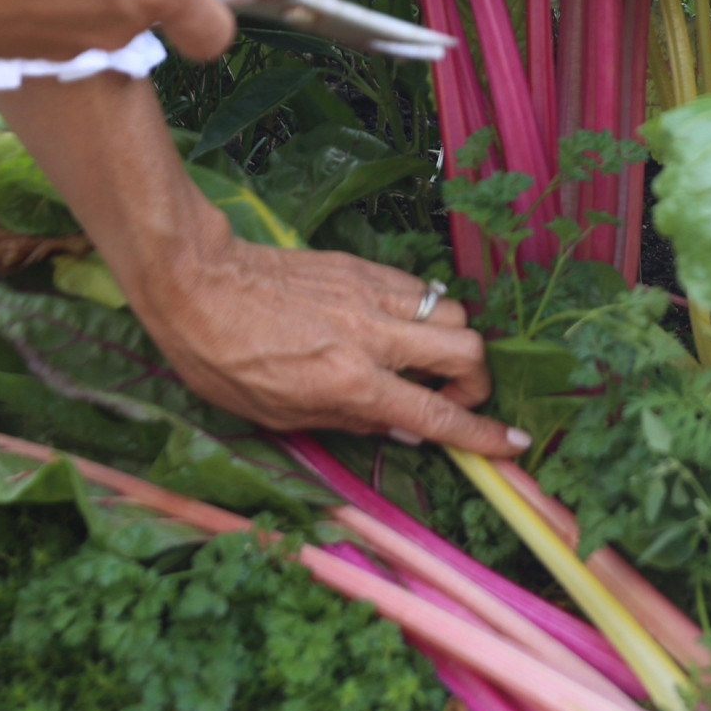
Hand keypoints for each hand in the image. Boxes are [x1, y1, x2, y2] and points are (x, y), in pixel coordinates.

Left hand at [0, 74, 527, 456]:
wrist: (197, 281)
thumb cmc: (222, 359)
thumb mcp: (277, 415)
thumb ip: (349, 421)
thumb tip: (404, 428)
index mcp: (351, 381)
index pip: (437, 414)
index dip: (483, 435)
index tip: (513, 443)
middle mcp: (374, 335)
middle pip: (468, 349)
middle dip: (477, 381)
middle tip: (452, 397)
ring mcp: (373, 293)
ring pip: (453, 311)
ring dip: (453, 341)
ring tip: (424, 360)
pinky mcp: (363, 266)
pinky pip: (420, 288)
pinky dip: (425, 311)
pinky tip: (398, 326)